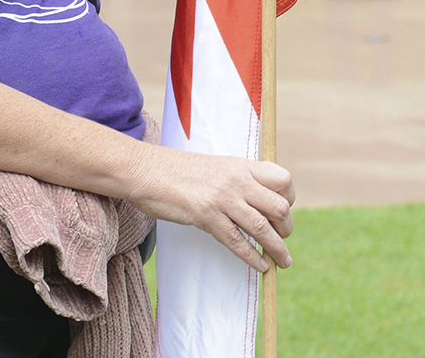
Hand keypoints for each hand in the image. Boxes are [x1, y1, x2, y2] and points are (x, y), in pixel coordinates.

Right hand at [121, 144, 293, 270]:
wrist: (142, 169)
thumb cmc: (174, 169)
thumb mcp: (213, 166)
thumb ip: (236, 179)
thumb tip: (256, 201)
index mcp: (239, 165)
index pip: (283, 180)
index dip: (289, 198)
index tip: (282, 210)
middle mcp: (236, 180)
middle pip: (279, 208)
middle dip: (286, 228)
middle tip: (281, 238)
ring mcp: (222, 198)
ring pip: (262, 228)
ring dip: (277, 249)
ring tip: (283, 261)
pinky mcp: (205, 215)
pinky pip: (237, 241)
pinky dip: (253, 257)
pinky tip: (260, 266)